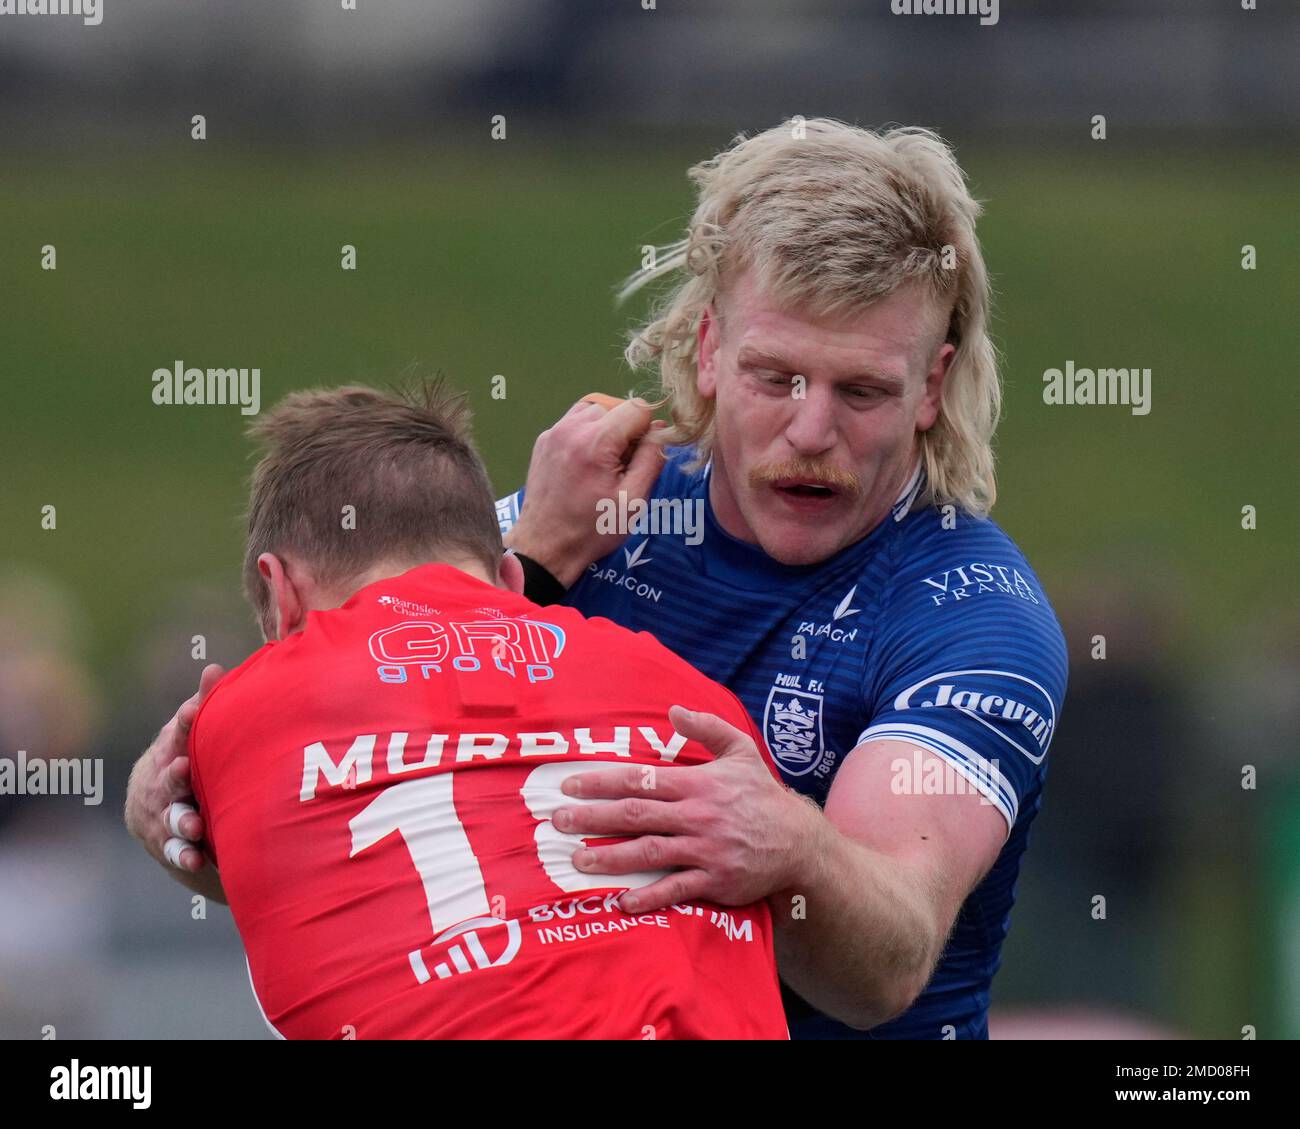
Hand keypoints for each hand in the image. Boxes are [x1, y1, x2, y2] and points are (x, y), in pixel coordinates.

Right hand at [125, 663, 223, 872]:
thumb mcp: (190, 733)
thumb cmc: (184, 757)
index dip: (184, 722)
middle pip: (166, 780)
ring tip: (194, 825)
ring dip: (181, 821)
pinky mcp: (168, 844)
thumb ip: (204, 704)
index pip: (177, 733)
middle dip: (173, 777)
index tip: (191, 712)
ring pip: (170, 818)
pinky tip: (195, 860)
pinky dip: (184, 856)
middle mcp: (161, 783)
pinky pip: (176, 852)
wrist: (153, 807)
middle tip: (183, 770)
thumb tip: (213, 667)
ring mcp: (162, 814)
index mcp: (171, 750)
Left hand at [504, 396, 666, 586]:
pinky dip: (588, 433)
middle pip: (615, 406)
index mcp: (595, 442)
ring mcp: (553, 432)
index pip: (637, 408)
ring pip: (594, 410)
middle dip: (627, 430)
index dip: (649, 429)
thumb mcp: (633, 501)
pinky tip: (588, 463)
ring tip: (607, 462)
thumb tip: (661, 432)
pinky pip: (574, 422)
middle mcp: (571, 429)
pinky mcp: (544, 440)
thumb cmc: (592, 530)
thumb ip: (651, 460)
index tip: (645, 454)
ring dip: (608, 428)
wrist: (545, 546)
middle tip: (625, 465)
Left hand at [553, 705, 817, 912]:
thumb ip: (707, 727)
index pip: (641, 779)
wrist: (799, 843)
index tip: (570, 784)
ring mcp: (705, 850)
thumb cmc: (762, 795)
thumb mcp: (741, 750)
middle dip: (593, 818)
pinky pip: (676, 889)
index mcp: (698, 784)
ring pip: (648, 852)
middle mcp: (697, 816)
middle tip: (559, 822)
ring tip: (578, 860)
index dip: (603, 782)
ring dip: (610, 857)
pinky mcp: (714, 881)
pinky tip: (622, 901)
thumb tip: (673, 709)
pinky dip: (648, 896)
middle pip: (635, 815)